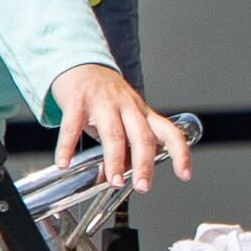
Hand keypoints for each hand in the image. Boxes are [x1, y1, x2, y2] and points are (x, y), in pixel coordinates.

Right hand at [49, 63, 192, 193]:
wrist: (80, 63)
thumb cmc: (104, 96)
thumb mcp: (120, 118)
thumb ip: (121, 147)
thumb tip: (112, 178)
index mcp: (142, 113)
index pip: (170, 132)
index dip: (180, 153)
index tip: (185, 174)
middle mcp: (127, 106)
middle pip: (142, 136)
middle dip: (144, 164)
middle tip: (143, 187)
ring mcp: (103, 102)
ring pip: (113, 133)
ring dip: (114, 160)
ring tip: (114, 181)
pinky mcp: (78, 100)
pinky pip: (72, 125)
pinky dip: (67, 146)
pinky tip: (65, 162)